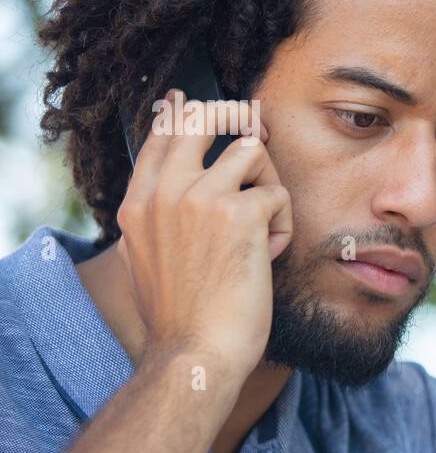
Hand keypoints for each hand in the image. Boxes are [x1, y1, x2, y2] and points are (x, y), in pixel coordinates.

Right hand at [116, 89, 291, 383]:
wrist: (194, 353)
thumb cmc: (181, 322)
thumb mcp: (145, 264)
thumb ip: (154, 225)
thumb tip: (164, 200)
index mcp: (137, 206)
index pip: (159, 139)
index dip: (181, 114)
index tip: (191, 99)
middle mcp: (163, 193)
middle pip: (201, 119)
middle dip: (234, 117)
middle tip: (256, 124)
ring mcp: (199, 197)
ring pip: (251, 150)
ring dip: (268, 187)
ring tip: (263, 231)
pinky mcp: (239, 212)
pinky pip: (277, 196)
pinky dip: (282, 228)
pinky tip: (267, 259)